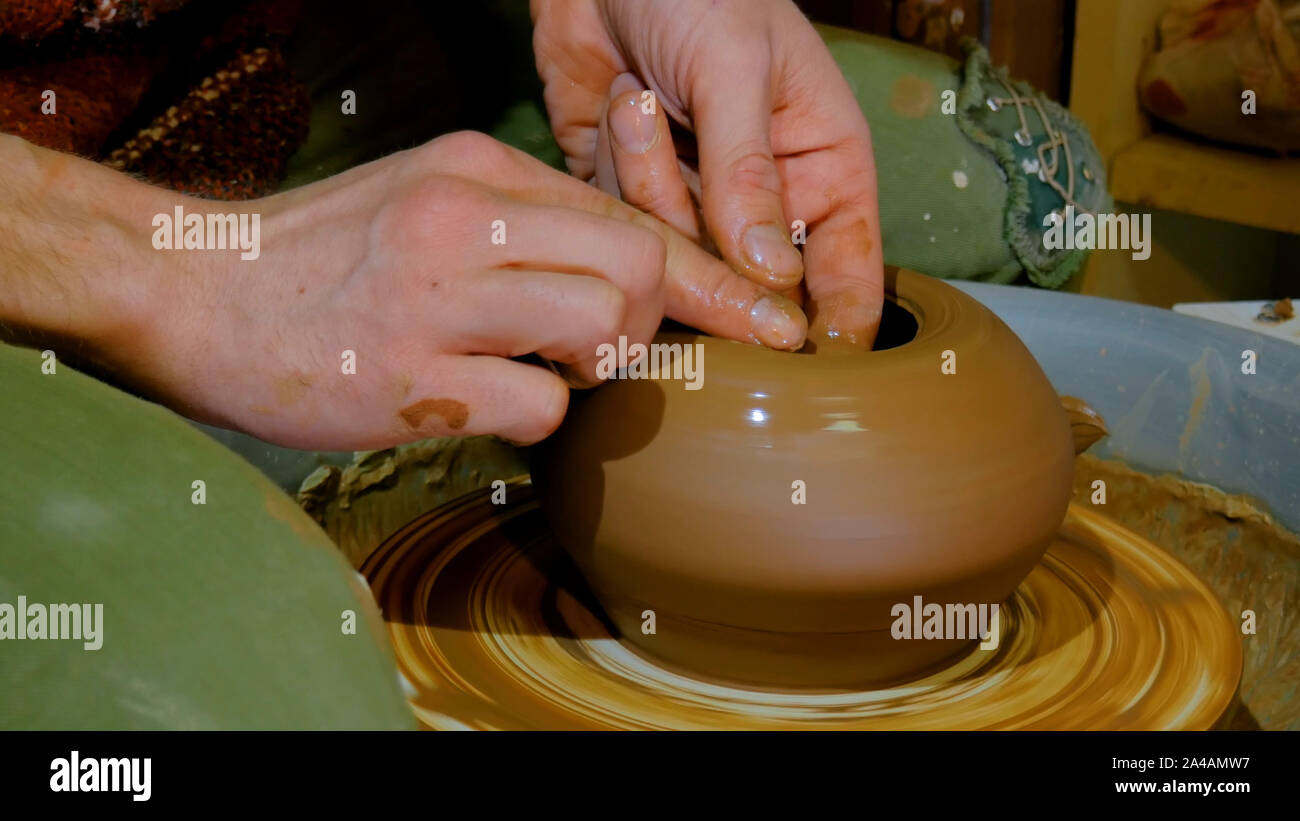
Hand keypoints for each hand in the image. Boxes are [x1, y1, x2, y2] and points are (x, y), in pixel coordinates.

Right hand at [4, 132, 802, 449]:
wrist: (190, 290)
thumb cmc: (317, 255)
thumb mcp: (420, 198)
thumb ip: (520, 227)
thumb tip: (622, 281)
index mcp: (474, 167)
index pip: (627, 215)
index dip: (706, 277)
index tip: (766, 317)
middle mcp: (463, 218)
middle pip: (636, 267)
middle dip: (647, 324)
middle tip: (600, 350)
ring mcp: (435, 297)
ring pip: (599, 332)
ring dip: (589, 370)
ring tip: (532, 369)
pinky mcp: (410, 378)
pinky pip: (535, 411)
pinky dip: (528, 418)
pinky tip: (472, 402)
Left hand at [532, 0, 885, 348]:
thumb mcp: (734, 68)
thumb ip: (747, 172)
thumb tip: (770, 274)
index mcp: (823, 164)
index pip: (847, 266)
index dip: (841, 319)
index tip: (824, 357)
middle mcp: (765, 199)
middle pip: (750, 281)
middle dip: (710, 244)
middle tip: (688, 195)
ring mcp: (698, 205)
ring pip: (678, 256)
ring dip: (649, 180)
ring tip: (639, 98)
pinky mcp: (635, 202)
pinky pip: (627, 230)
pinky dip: (614, 172)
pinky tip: (619, 104)